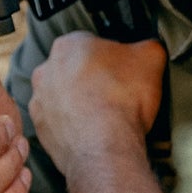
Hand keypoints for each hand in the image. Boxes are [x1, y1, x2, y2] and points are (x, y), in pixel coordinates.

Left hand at [28, 29, 165, 170]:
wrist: (106, 149)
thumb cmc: (123, 101)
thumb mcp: (151, 57)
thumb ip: (148, 45)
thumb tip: (150, 47)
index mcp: (68, 45)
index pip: (93, 43)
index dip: (113, 57)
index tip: (125, 70)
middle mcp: (46, 70)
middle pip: (75, 70)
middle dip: (94, 80)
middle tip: (118, 93)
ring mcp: (39, 102)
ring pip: (64, 97)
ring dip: (82, 103)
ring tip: (106, 115)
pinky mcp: (40, 130)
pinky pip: (59, 123)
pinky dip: (74, 126)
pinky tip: (94, 132)